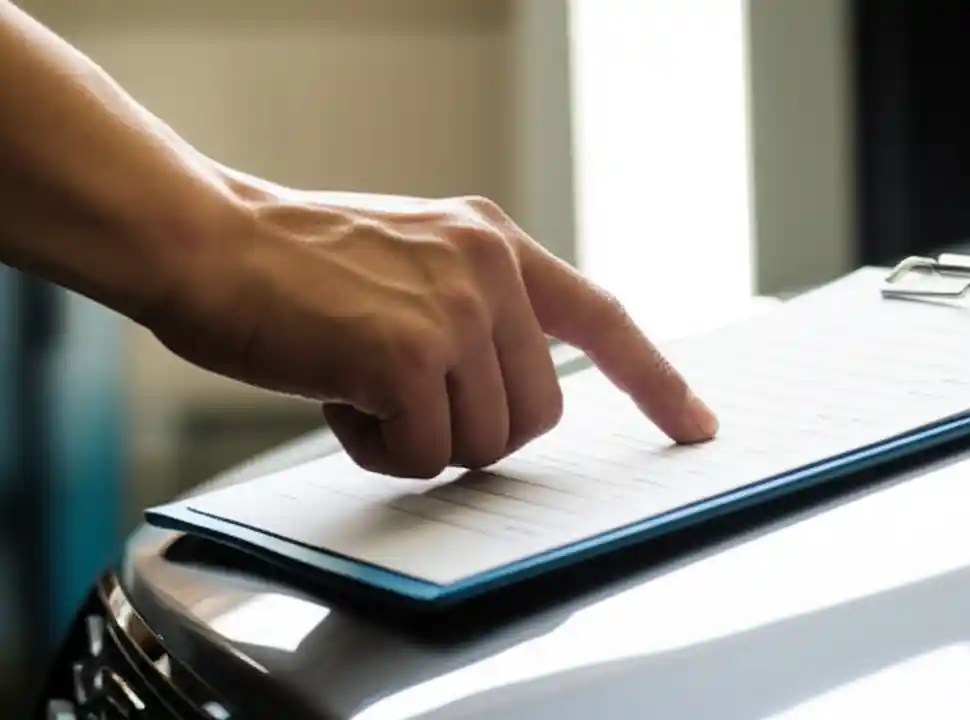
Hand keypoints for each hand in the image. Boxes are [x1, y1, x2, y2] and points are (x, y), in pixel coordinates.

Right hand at [145, 185, 717, 477]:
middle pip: (538, 416)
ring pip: (485, 444)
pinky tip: (338, 396)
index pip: (602, 317)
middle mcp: (490, 268)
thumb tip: (512, 395)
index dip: (654, 380)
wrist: (206, 241)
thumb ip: (475, 309)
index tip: (696, 425)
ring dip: (420, 440)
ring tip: (360, 385)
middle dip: (475, 431)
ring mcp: (456, 310)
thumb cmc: (294, 266)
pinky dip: (382, 450)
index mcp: (496, 242)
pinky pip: (428, 456)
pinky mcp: (410, 355)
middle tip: (403, 399)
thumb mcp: (413, 260)